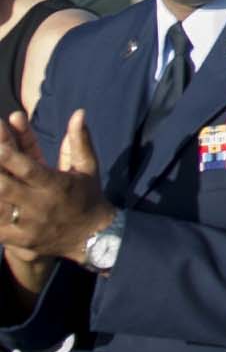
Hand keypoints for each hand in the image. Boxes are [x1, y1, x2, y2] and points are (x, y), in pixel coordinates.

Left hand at [0, 111, 108, 261]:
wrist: (90, 237)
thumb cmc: (87, 195)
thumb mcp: (87, 167)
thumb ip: (79, 140)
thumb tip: (79, 112)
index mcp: (57, 186)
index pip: (29, 169)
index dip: (10, 156)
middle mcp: (40, 206)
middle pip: (5, 188)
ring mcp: (26, 226)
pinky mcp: (17, 239)